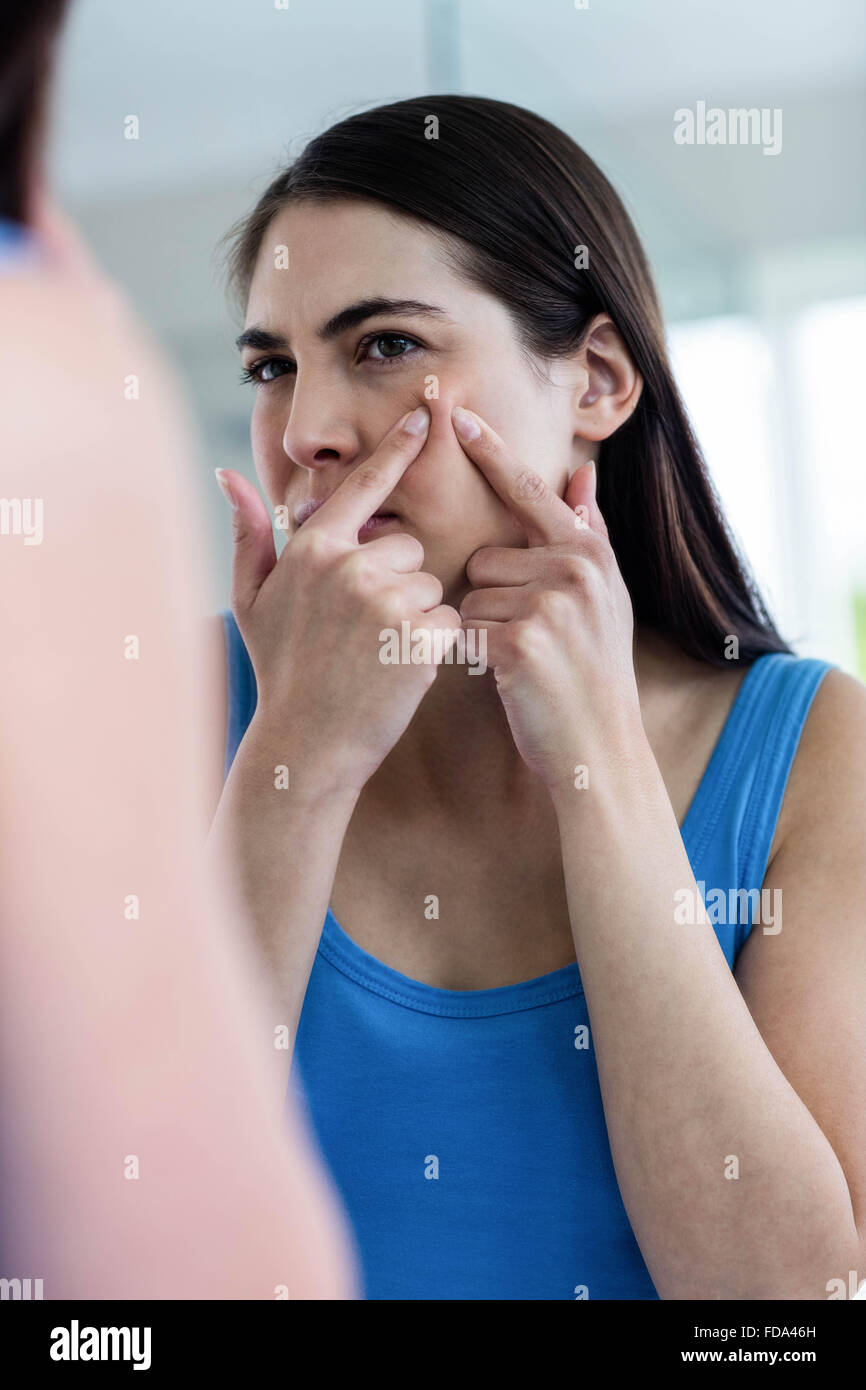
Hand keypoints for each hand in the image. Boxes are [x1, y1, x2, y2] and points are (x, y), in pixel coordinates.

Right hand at [217, 406, 460, 797]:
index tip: (428, 412)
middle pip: (407, 548)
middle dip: (397, 582)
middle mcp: (348, 565)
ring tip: (377, 653)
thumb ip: (248, 536)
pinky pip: (449, 622)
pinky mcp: (418, 636)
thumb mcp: (250, 602)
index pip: (364, 484)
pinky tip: (400, 670)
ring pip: (431, 585)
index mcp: (312, 549)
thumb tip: (226, 476)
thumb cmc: (279, 671)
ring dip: (416, 616)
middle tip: (364, 631)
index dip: (398, 447)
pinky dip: (435, 647)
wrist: (305, 745)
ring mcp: (385, 600)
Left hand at [454, 406, 642, 790]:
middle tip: (532, 639)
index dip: (492, 452)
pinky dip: (477, 658)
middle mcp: (573, 569)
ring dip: (484, 630)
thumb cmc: (595, 674)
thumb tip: (584, 474)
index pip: (529, 490)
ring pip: (470, 597)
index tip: (457, 414)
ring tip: (525, 660)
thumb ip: (590, 534)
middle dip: (492, 599)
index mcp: (589, 553)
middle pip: (485, 558)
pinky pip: (467, 630)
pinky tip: (513, 678)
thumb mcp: (606, 598)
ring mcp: (549, 605)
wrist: (599, 749)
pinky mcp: (520, 643)